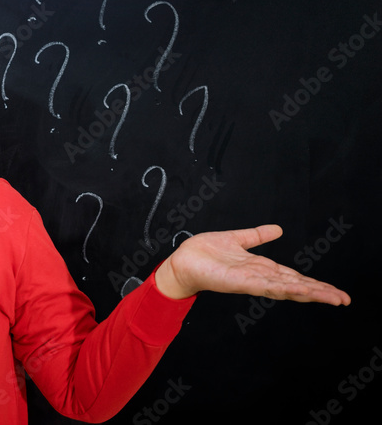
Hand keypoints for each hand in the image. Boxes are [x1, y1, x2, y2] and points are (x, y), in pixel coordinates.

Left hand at [154, 224, 350, 304]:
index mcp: (260, 268)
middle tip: (344, 298)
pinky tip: (300, 290)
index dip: (315, 283)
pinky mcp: (240, 283)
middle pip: (296, 285)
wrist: (182, 260)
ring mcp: (251, 281)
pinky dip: (284, 287)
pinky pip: (265, 285)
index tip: (336, 291)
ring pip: (286, 288)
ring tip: (333, 297)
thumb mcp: (237, 239)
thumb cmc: (205, 252)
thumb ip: (257, 235)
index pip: (293, 276)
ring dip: (309, 292)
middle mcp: (259, 277)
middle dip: (320, 292)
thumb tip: (278, 229)